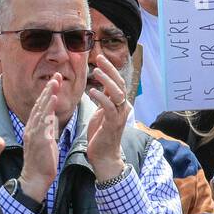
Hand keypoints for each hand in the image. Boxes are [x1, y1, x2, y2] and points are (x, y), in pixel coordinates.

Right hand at [17, 73, 61, 200]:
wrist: (35, 178)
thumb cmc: (42, 162)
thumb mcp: (46, 142)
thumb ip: (48, 129)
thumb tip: (52, 118)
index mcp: (34, 128)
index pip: (41, 107)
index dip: (48, 93)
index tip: (56, 81)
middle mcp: (32, 127)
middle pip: (40, 104)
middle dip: (48, 89)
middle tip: (56, 75)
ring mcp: (34, 133)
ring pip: (41, 109)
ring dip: (48, 95)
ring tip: (55, 82)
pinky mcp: (38, 139)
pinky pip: (43, 121)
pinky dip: (48, 109)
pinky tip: (53, 100)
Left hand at [86, 53, 130, 181]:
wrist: (103, 155)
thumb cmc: (100, 134)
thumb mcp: (100, 113)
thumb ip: (103, 100)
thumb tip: (100, 87)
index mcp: (118, 104)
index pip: (117, 82)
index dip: (110, 70)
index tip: (99, 58)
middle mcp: (122, 108)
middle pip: (119, 84)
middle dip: (110, 70)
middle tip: (99, 59)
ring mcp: (119, 116)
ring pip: (117, 94)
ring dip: (107, 82)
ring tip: (96, 71)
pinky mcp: (113, 124)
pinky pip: (109, 108)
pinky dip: (101, 98)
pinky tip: (91, 91)